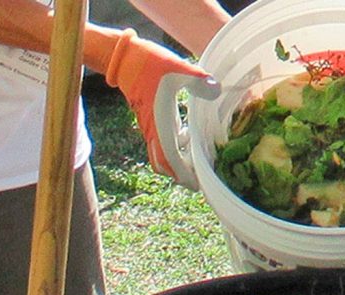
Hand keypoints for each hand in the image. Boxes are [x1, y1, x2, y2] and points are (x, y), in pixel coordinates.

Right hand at [103, 29, 219, 181]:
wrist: (127, 59)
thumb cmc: (152, 63)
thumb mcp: (179, 69)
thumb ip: (198, 81)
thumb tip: (216, 91)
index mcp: (160, 124)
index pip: (170, 158)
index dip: (183, 174)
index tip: (197, 185)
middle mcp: (154, 130)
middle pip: (163, 164)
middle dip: (181, 174)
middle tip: (201, 176)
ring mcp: (151, 127)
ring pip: (161, 155)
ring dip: (178, 161)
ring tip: (198, 156)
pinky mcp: (151, 120)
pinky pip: (162, 143)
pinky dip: (175, 147)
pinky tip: (189, 133)